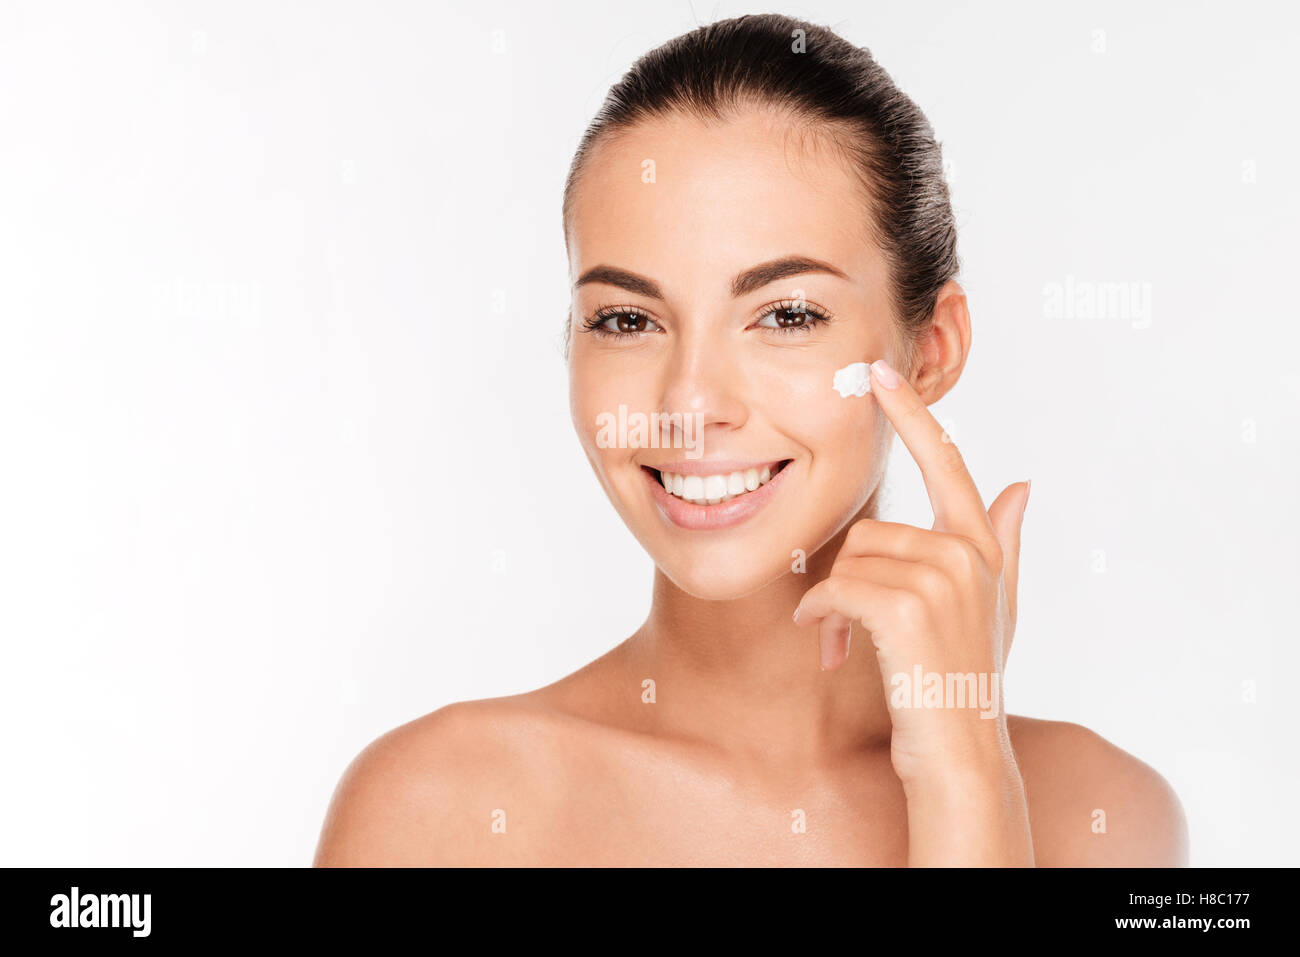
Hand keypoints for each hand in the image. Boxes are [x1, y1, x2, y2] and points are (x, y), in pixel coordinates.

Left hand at [792, 358, 1031, 837]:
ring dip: (831, 607)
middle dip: (847, 581)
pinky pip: (838, 588)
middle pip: (871, 530)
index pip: (946, 463)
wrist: (957, 754)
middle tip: (842, 627)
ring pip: (850, 560)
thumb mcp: (993, 609)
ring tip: (841, 645)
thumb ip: (1004, 542)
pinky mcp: (907, 607)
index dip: (911, 415)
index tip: (879, 373)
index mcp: (980, 547)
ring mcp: (942, 579)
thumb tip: (1023, 483)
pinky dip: (821, 618)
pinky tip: (827, 649)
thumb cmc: (963, 680)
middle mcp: (967, 554)